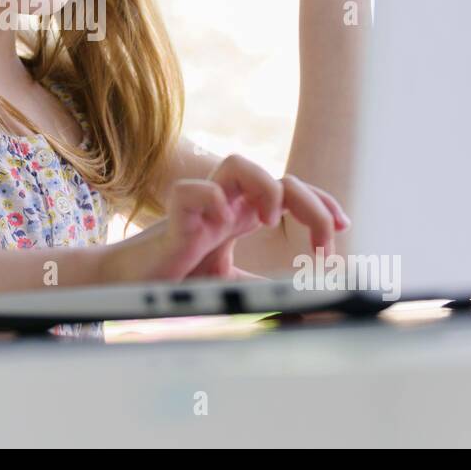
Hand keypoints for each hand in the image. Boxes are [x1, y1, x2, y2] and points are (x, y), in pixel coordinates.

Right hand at [104, 155, 350, 282]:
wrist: (127, 288)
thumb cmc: (177, 282)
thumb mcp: (235, 287)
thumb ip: (267, 290)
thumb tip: (309, 306)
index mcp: (243, 215)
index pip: (291, 190)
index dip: (321, 201)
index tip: (343, 225)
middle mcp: (226, 205)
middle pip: (277, 176)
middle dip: (311, 202)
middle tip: (324, 241)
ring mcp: (200, 208)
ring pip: (237, 163)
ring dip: (265, 186)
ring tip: (269, 220)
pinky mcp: (173, 220)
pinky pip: (190, 190)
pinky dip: (210, 201)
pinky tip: (220, 225)